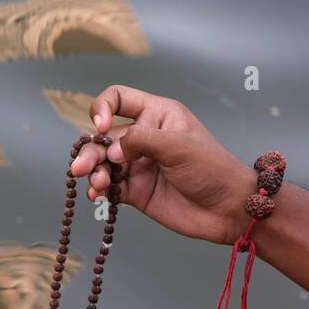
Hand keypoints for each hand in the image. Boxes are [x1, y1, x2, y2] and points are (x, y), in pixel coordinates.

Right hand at [70, 85, 255, 244]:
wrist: (227, 209)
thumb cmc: (212, 169)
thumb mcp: (178, 146)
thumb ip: (140, 140)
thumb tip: (111, 148)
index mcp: (157, 115)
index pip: (118, 99)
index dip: (102, 108)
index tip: (101, 127)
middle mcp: (144, 137)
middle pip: (104, 137)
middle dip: (90, 150)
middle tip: (81, 168)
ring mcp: (138, 165)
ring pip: (102, 163)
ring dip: (92, 172)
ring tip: (95, 184)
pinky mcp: (136, 191)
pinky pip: (108, 186)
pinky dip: (98, 189)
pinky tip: (97, 194)